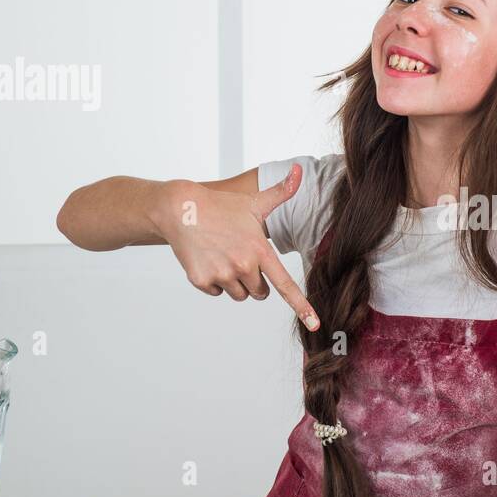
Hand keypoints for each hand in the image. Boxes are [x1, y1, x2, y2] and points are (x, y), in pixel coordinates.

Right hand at [152, 166, 319, 328]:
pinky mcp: (201, 280)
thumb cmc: (222, 207)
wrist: (181, 209)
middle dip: (255, 281)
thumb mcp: (255, 202)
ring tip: (224, 256)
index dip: (302, 306)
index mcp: (260, 250)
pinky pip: (217, 292)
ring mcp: (221, 274)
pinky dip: (214, 281)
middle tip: (241, 257)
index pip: (286, 284)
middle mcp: (243, 265)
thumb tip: (301, 172)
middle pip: (260, 293)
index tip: (315, 324)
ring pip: (239, 295)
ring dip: (235, 282)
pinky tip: (209, 259)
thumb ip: (282, 192)